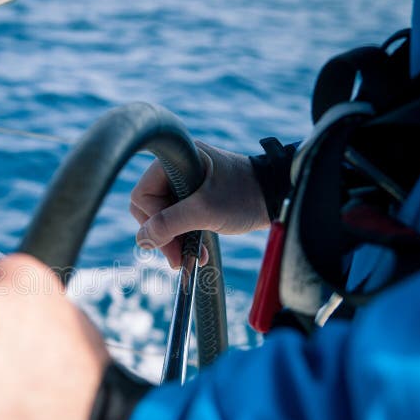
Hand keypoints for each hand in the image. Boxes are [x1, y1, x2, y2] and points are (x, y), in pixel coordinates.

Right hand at [130, 141, 268, 267]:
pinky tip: (195, 251)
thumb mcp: (205, 211)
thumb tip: (142, 239)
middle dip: (163, 235)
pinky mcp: (192, 196)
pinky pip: (175, 219)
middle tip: (177, 258)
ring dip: (173, 240)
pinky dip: (182, 236)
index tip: (169, 243)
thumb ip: (171, 223)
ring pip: (161, 217)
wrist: (276, 197)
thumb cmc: (244, 196)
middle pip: (149, 208)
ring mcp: (183, 182)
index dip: (152, 221)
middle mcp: (176, 168)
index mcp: (176, 160)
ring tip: (189, 258)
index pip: (143, 194)